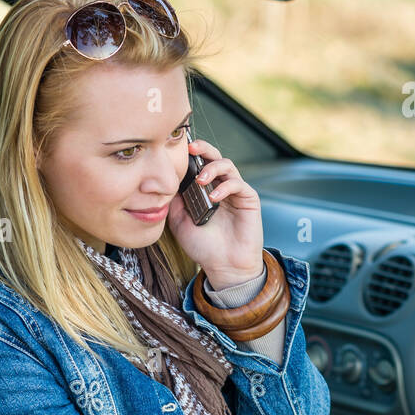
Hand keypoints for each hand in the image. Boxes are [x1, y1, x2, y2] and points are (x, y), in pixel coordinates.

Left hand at [166, 135, 263, 286]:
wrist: (224, 266)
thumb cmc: (204, 247)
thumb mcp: (180, 222)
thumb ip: (174, 201)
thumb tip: (165, 182)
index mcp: (205, 190)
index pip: (199, 164)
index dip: (190, 155)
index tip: (177, 149)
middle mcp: (220, 187)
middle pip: (215, 157)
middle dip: (203, 149)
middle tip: (191, 148)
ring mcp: (235, 192)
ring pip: (227, 165)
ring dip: (212, 167)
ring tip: (201, 180)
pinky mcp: (249, 200)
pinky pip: (238, 184)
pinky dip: (225, 187)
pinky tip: (214, 197)